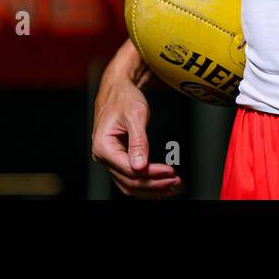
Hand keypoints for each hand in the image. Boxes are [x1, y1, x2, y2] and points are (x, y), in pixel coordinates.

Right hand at [91, 76, 181, 197]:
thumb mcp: (135, 115)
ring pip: (129, 184)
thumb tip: (140, 167)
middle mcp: (103, 156)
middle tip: (176, 182)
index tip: (170, 172)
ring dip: (150, 188)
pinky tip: (159, 187)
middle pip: (129, 181)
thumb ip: (138, 142)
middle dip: (154, 184)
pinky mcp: (117, 158)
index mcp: (103, 146)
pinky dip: (144, 184)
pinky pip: (129, 177)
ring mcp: (109, 159)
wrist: (118, 89)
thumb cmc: (124, 98)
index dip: (151, 174)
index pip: (129, 169)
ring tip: (171, 186)